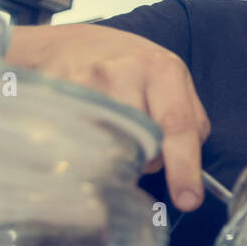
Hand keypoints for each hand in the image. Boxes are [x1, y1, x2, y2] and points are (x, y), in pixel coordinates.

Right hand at [8, 24, 210, 209]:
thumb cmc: (133, 69)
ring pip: (110, 145)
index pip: (178, 126)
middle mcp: (124, 72)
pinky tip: (90, 131)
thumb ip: (190, 121)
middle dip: (147, 159)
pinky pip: (79, 141)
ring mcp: (86, 82)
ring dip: (119, 152)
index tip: (189, 200)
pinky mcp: (57, 95)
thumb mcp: (172, 81)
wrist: (74, 45)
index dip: (184, 168)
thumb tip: (189, 166)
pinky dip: (90, 148)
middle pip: (142, 140)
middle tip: (143, 151)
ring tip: (116, 131)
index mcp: (163, 70)